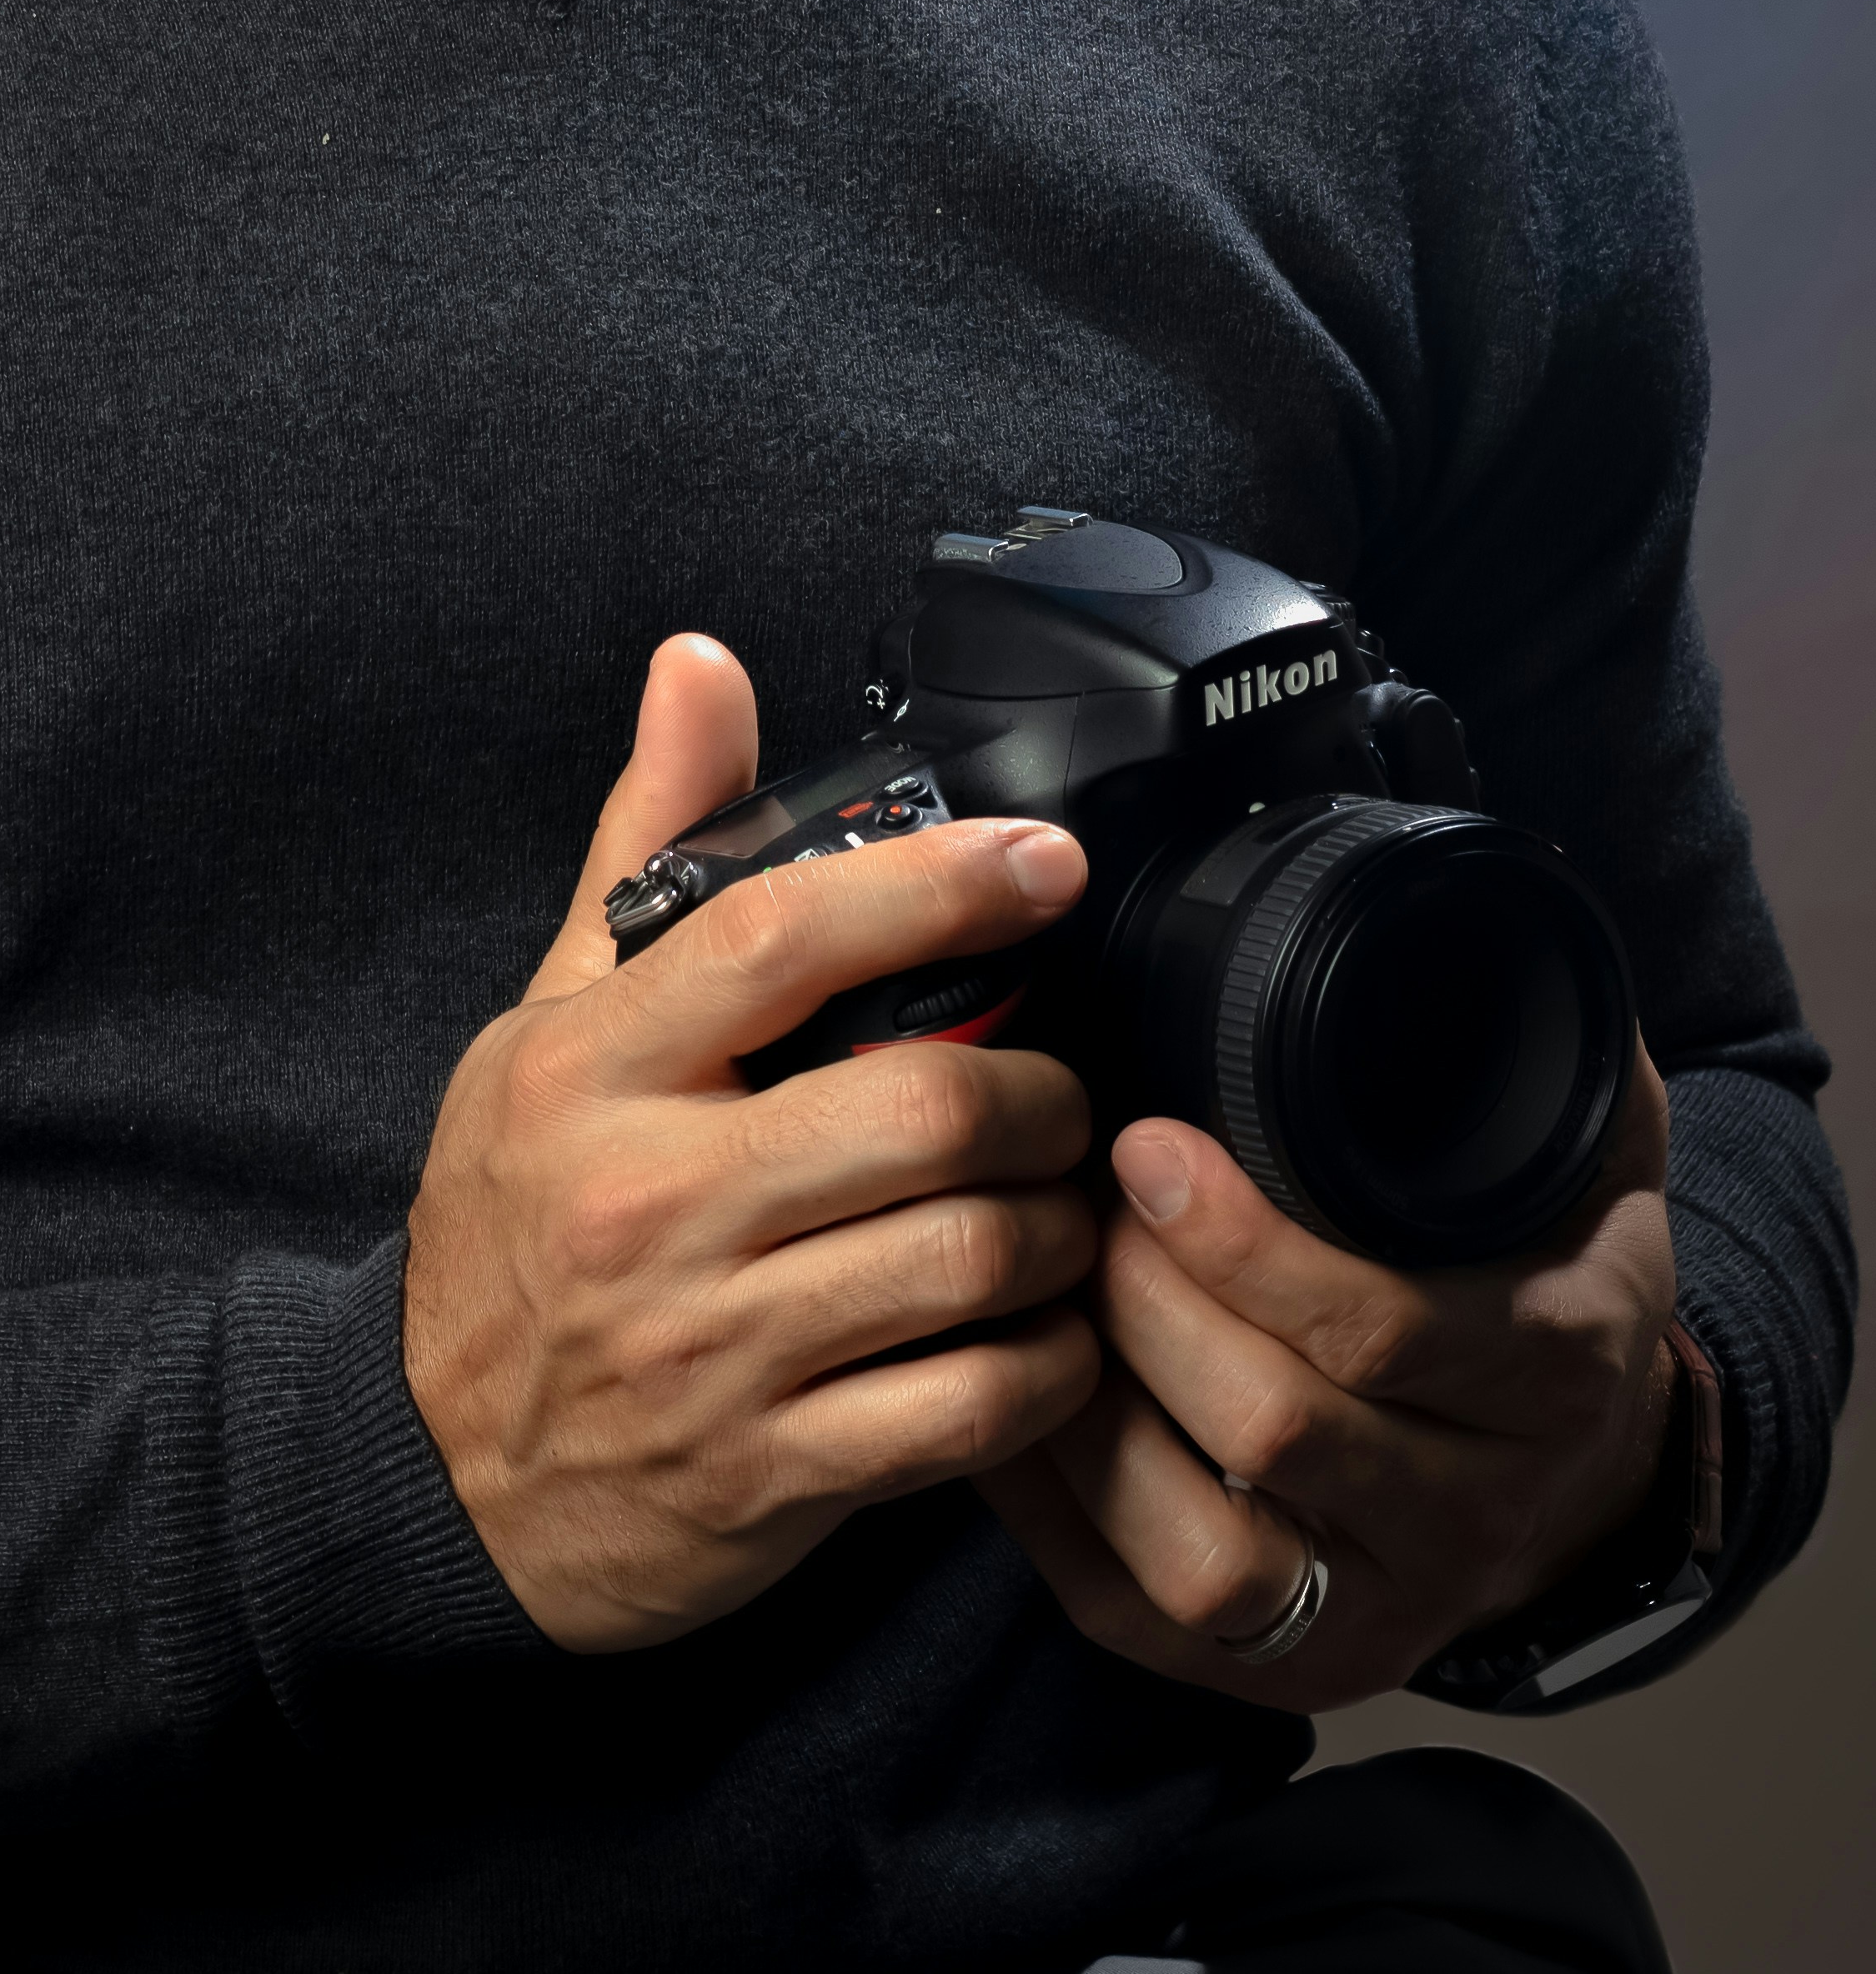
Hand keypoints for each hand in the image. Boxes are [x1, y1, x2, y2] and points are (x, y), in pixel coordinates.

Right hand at [402, 632, 1103, 1650]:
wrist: (430, 1472)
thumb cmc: (511, 1223)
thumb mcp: (546, 1022)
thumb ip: (646, 844)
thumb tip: (701, 665)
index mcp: (593, 1067)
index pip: (783, 936)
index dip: (937, 885)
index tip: (1042, 860)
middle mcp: (649, 1198)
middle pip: (919, 1107)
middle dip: (1041, 1094)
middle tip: (1064, 1091)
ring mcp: (711, 1345)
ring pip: (966, 1257)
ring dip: (1061, 1230)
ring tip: (1063, 1209)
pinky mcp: (769, 1473)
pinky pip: (966, 1411)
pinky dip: (1043, 1368)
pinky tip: (1042, 1335)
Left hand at [975, 1052, 1679, 1708]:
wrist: (1580, 1457)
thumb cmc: (1537, 1265)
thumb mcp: (1585, 1147)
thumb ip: (1537, 1039)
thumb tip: (1468, 919)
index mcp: (1553, 1370)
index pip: (1384, 1329)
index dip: (1247, 1242)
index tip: (1147, 1142)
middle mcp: (1477, 1511)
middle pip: (1274, 1429)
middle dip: (1144, 1302)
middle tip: (1066, 1197)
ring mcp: (1381, 1608)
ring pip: (1203, 1551)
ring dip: (1091, 1408)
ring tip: (1031, 1287)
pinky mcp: (1287, 1668)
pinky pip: (1141, 1611)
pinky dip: (1052, 1505)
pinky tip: (1002, 1387)